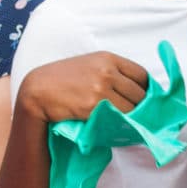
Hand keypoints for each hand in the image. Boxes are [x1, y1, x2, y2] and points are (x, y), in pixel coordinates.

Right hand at [19, 53, 148, 125]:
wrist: (38, 90)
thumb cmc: (63, 78)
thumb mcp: (90, 64)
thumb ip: (112, 72)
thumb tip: (136, 90)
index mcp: (108, 58)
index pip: (142, 75)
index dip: (147, 90)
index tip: (148, 101)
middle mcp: (107, 71)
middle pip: (140, 94)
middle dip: (143, 108)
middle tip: (144, 118)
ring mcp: (100, 89)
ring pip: (131, 109)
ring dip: (135, 119)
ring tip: (135, 126)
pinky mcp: (92, 106)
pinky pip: (117, 118)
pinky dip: (122, 125)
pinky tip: (122, 129)